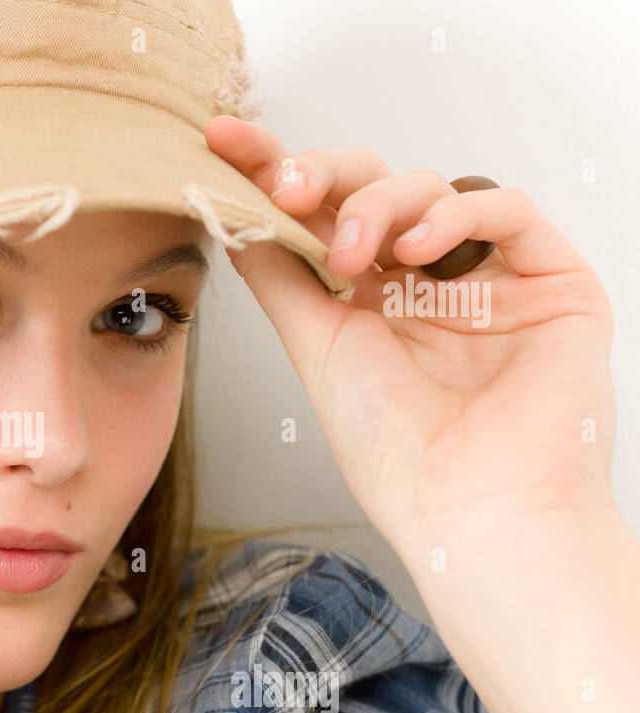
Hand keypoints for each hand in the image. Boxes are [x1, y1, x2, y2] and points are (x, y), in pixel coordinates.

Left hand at [204, 116, 616, 550]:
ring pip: (431, 189)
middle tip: (287, 185)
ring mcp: (486, 277)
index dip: (274, 170)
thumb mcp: (317, 347)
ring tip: (357, 252)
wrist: (471, 512)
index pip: (321, 215)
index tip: (223, 140)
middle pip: (373, 188)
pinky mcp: (549, 279)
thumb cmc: (396, 451)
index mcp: (367, 299)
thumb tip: (234, 213)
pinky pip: (505, 209)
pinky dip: (457, 215)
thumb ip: (281, 275)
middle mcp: (425, 281)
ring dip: (382, 205)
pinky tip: (418, 252)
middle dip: (325, 175)